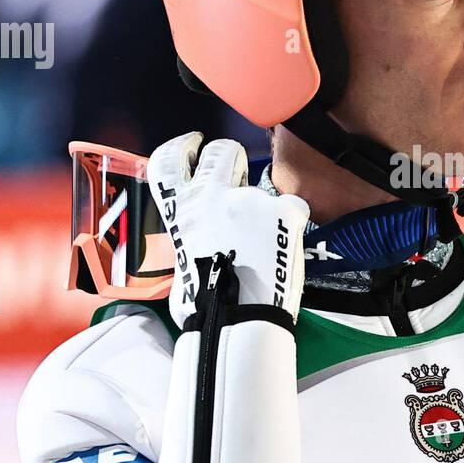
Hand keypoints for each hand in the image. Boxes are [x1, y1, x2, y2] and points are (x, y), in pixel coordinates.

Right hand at [147, 132, 309, 329]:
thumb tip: (204, 228)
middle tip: (236, 173)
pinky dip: (290, 224)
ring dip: (264, 209)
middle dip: (230, 156)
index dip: (182, 146)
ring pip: (263, 189)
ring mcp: (250, 200)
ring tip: (263, 245)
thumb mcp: (182, 256)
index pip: (169, 159)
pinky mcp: (283, 211)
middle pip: (221, 151)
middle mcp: (213, 194)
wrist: (237, 319)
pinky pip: (293, 209)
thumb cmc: (204, 302)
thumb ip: (194, 228)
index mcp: (182, 209)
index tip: (193, 143)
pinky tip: (283, 249)